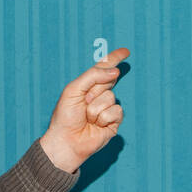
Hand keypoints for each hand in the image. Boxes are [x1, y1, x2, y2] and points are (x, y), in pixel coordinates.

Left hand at [38, 48, 129, 171]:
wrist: (66, 140)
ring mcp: (108, 108)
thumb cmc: (65, 115)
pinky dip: (103, 117)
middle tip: (83, 103)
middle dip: (94, 90)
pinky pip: (116, 111)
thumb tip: (116, 71)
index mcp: (89, 86)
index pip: (104, 68)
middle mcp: (100, 95)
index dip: (114, 59)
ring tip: (86, 118)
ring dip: (95, 108)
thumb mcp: (74, 89)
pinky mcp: (114, 121)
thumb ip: (93, 76)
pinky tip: (95, 125)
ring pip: (110, 97)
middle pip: (108, 80)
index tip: (125, 52)